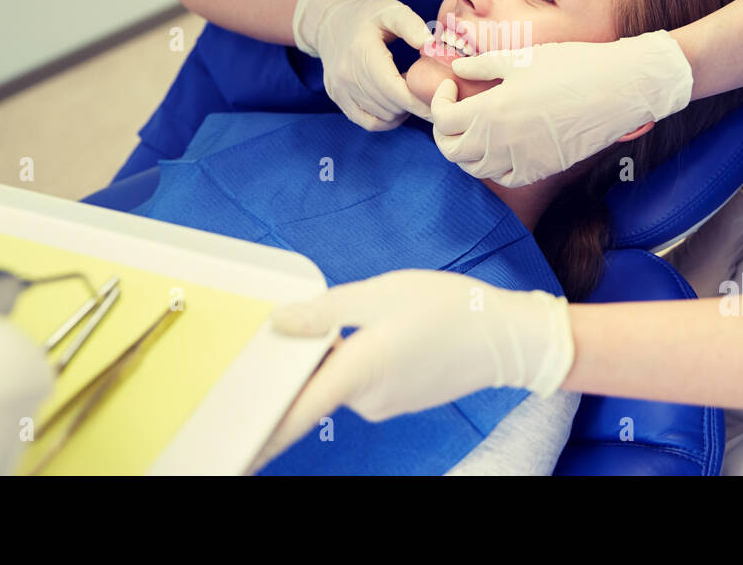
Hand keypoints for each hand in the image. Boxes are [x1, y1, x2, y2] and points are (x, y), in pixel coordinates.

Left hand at [252, 269, 573, 468]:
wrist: (508, 337)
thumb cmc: (448, 308)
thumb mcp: (381, 293)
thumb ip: (325, 311)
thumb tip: (280, 322)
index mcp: (358, 372)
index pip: (296, 413)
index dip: (261, 432)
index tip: (234, 450)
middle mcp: (367, 399)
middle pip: (315, 386)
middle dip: (304, 360)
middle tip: (305, 323)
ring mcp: (384, 404)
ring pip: (341, 380)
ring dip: (337, 354)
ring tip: (368, 316)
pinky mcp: (399, 400)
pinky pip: (363, 381)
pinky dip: (359, 360)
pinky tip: (384, 331)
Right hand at [292, 0, 433, 128]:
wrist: (330, 22)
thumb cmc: (366, 15)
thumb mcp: (390, 10)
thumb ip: (410, 24)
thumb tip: (429, 44)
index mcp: (361, 52)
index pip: (394, 89)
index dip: (419, 101)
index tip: (441, 100)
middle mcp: (346, 75)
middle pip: (390, 106)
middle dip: (416, 104)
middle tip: (431, 92)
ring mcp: (340, 89)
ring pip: (382, 117)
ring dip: (403, 110)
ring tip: (412, 90)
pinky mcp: (338, 98)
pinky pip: (368, 122)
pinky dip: (388, 119)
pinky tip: (398, 104)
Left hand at [431, 31, 693, 186]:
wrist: (619, 89)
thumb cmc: (573, 66)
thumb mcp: (523, 58)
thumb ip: (483, 65)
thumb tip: (457, 69)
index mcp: (492, 111)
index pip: (443, 120)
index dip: (439, 102)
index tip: (450, 88)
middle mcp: (502, 143)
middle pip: (451, 150)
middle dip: (445, 130)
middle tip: (454, 111)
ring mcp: (522, 161)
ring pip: (474, 168)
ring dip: (466, 149)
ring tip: (475, 126)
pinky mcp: (541, 170)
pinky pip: (504, 178)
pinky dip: (492, 166)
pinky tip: (501, 146)